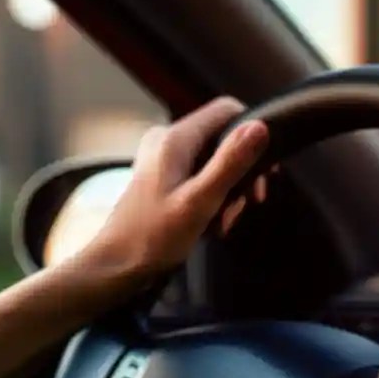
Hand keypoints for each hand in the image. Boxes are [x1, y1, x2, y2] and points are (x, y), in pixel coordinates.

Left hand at [81, 97, 268, 274]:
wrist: (115, 267)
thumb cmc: (153, 237)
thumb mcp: (199, 201)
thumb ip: (231, 162)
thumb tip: (261, 126)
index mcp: (175, 138)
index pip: (227, 110)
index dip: (252, 133)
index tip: (264, 171)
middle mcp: (167, 140)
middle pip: (222, 139)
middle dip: (239, 175)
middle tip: (244, 206)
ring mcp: (162, 158)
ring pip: (214, 162)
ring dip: (226, 193)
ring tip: (221, 224)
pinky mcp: (162, 177)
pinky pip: (199, 177)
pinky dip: (210, 199)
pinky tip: (209, 226)